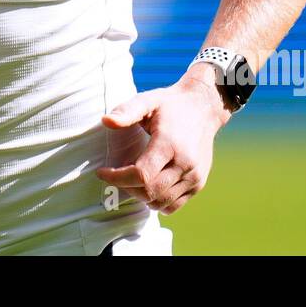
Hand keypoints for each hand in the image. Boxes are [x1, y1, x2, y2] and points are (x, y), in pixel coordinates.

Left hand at [95, 69, 229, 214]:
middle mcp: (185, 164)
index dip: (117, 177)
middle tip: (115, 175)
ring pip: (160, 202)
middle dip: (126, 187)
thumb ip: (126, 111)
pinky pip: (174, 205)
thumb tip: (105, 121)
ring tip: (130, 180)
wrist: (204, 108)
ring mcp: (194, 176)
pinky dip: (157, 201)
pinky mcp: (198, 183)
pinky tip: (148, 186)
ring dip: (140, 196)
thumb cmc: (171, 105)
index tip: (102, 172)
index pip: (141, 175)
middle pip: (149, 191)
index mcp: (169, 144)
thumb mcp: (148, 101)